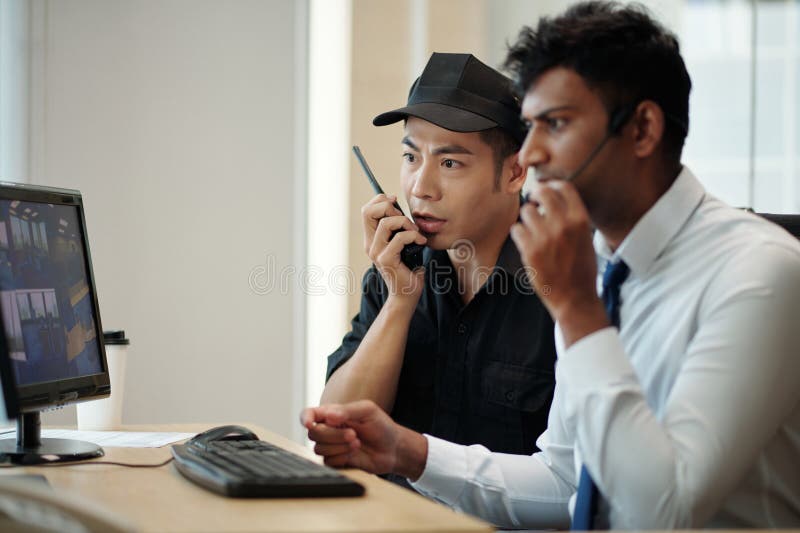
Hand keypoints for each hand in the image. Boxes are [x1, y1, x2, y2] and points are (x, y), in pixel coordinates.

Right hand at [300, 400, 426, 479]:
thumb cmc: (381, 426)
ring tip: (357, 443)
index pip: (309, 414)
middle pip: (314, 434)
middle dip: (333, 435)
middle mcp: (329, 430)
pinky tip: (354, 454)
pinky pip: (327, 462)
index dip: (305, 418)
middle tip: (353, 434)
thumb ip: (347, 410)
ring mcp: (331, 447)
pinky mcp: (336, 462)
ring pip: (319, 449)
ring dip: (339, 447)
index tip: (309, 424)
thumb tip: (328, 416)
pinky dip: (341, 458)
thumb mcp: (367, 411)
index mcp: (332, 414)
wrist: (393, 449)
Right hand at [361, 194, 426, 300]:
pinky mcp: (386, 260)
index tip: (396, 202)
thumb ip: (398, 228)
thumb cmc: (408, 268)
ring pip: (385, 223)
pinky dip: (413, 236)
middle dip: (388, 206)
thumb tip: (402, 208)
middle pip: (368, 212)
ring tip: (416, 232)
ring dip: (405, 223)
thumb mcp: (402, 243)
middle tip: (405, 217)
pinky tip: (421, 242)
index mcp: (371, 239)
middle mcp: (370, 245)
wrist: (407, 294)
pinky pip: (399, 238)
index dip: (380, 200)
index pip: (367, 211)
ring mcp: (376, 252)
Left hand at [511, 181, 606, 342]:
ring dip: (527, 218)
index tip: (546, 191)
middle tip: (533, 202)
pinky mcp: (529, 250)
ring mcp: (545, 237)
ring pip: (526, 211)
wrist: (574, 298)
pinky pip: (516, 229)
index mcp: (580, 220)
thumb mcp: (586, 238)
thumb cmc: (581, 268)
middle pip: (542, 192)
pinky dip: (519, 234)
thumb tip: (554, 197)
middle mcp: (563, 225)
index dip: (552, 186)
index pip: (564, 187)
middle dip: (535, 195)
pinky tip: (526, 242)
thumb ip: (572, 218)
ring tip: (532, 230)